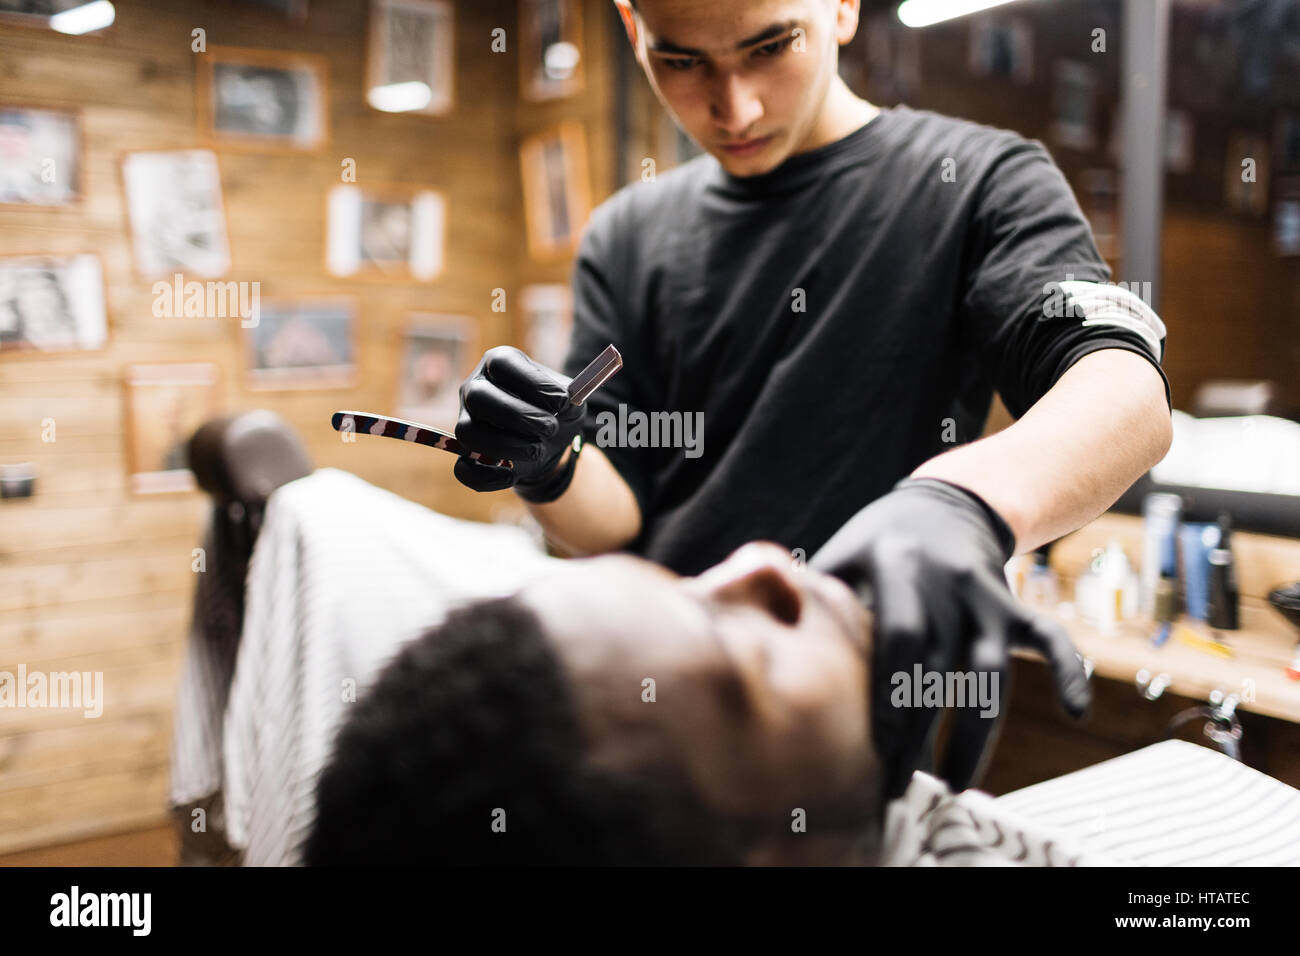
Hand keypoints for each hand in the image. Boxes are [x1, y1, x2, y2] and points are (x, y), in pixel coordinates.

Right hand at [453, 346, 583, 494]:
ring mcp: (465, 421)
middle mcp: (475, 388)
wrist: (548, 442)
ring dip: (507, 445)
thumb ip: (571, 400)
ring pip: (469, 433)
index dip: (533, 383)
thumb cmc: (555, 412)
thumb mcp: (571, 402)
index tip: (562, 401)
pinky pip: (464, 470)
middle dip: (519, 415)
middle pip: (479, 397)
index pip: (502, 364)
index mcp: (498, 363)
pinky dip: (488, 476)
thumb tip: (567, 404)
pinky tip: (511, 476)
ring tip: (538, 449)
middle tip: (551, 427)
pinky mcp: (465, 455)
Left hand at [809, 477, 1090, 799]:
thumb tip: (773, 643)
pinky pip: (1052, 639)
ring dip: (977, 734)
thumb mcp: (844, 552)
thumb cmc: (878, 541)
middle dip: (919, 733)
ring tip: (956, 786)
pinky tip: (1077, 714)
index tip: (869, 747)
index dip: (886, 695)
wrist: (948, 499)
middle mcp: (948, 580)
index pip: (895, 640)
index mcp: (897, 564)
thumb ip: (817, 595)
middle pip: (939, 670)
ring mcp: (987, 594)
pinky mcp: (1016, 604)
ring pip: (992, 674)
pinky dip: (1070, 672)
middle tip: (897, 786)